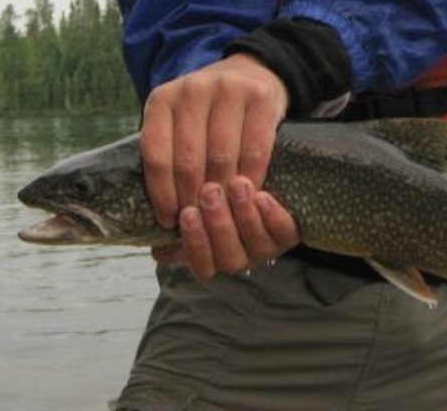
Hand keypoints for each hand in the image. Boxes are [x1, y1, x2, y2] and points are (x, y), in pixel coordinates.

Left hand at [140, 53, 298, 276]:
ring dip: (223, 194)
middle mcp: (192, 89)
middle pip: (188, 160)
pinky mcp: (260, 96)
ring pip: (221, 157)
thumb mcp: (179, 124)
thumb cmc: (209, 113)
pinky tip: (250, 194)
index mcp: (163, 98)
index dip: (161, 194)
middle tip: (200, 222)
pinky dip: (253, 177)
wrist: (251, 73)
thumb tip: (161, 245)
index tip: (168, 220)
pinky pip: (255, 148)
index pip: (155, 154)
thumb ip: (167, 162)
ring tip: (223, 213)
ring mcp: (228, 89)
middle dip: (193, 199)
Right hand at [152, 176, 300, 278]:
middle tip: (210, 191)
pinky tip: (262, 195)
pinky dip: (273, 216)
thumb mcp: (193, 207)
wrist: (259, 179)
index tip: (186, 213)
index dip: (195, 244)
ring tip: (237, 184)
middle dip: (218, 224)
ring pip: (257, 245)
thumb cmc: (218, 195)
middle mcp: (240, 257)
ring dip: (244, 214)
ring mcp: (266, 248)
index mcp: (213, 257)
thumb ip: (175, 225)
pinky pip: (285, 233)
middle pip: (229, 258)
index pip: (202, 266)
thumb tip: (157, 250)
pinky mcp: (289, 233)